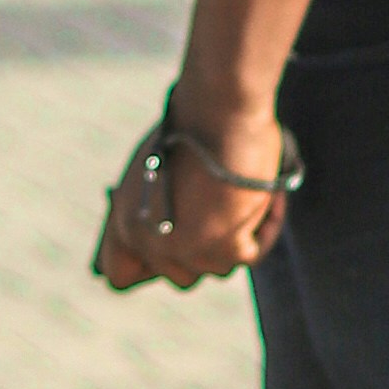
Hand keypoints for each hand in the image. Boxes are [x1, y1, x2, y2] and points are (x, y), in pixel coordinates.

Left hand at [94, 100, 298, 289]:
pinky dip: (265, 224)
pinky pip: (253, 252)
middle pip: (180, 277)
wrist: (216, 111)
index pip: (118, 274)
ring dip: (235, 235)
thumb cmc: (188, 128)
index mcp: (125, 222)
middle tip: (219, 220)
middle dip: (200, 252)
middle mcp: (151, 244)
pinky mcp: (227, 249)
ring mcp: (189, 252)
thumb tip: (174, 228)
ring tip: (243, 198)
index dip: (146, 266)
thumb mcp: (152, 170)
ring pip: (219, 268)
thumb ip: (152, 209)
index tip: (167, 248)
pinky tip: (270, 196)